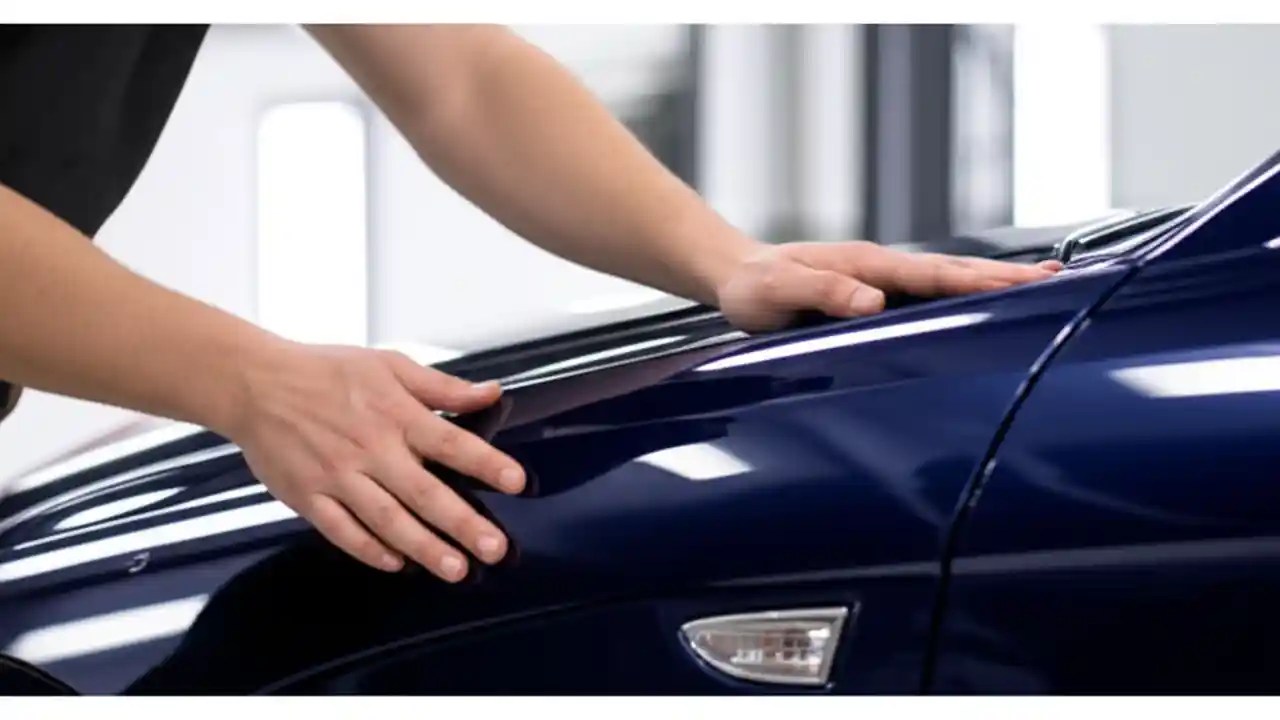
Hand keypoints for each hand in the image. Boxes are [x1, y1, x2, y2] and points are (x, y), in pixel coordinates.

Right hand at [222, 340, 524, 580]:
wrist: (255, 384)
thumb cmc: (324, 372)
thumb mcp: (388, 365)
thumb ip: (441, 385)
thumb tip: (489, 393)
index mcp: (395, 414)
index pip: (451, 442)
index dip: (486, 463)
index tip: (516, 482)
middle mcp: (370, 449)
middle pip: (424, 492)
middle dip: (462, 523)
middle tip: (495, 549)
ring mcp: (338, 476)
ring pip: (387, 520)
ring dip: (424, 547)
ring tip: (455, 569)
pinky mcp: (308, 497)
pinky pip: (343, 531)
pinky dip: (370, 550)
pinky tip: (396, 563)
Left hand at [715, 241, 1062, 331]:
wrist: (736, 276)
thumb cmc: (754, 287)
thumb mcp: (778, 291)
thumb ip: (823, 293)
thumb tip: (875, 301)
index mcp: (867, 265)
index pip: (935, 274)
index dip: (981, 279)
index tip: (1027, 282)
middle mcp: (882, 268)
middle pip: (956, 272)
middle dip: (1007, 277)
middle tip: (1062, 280)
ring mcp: (883, 279)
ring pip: (949, 280)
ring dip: (994, 283)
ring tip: (1043, 284)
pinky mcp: (877, 294)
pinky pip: (930, 293)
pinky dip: (965, 294)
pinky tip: (985, 302)